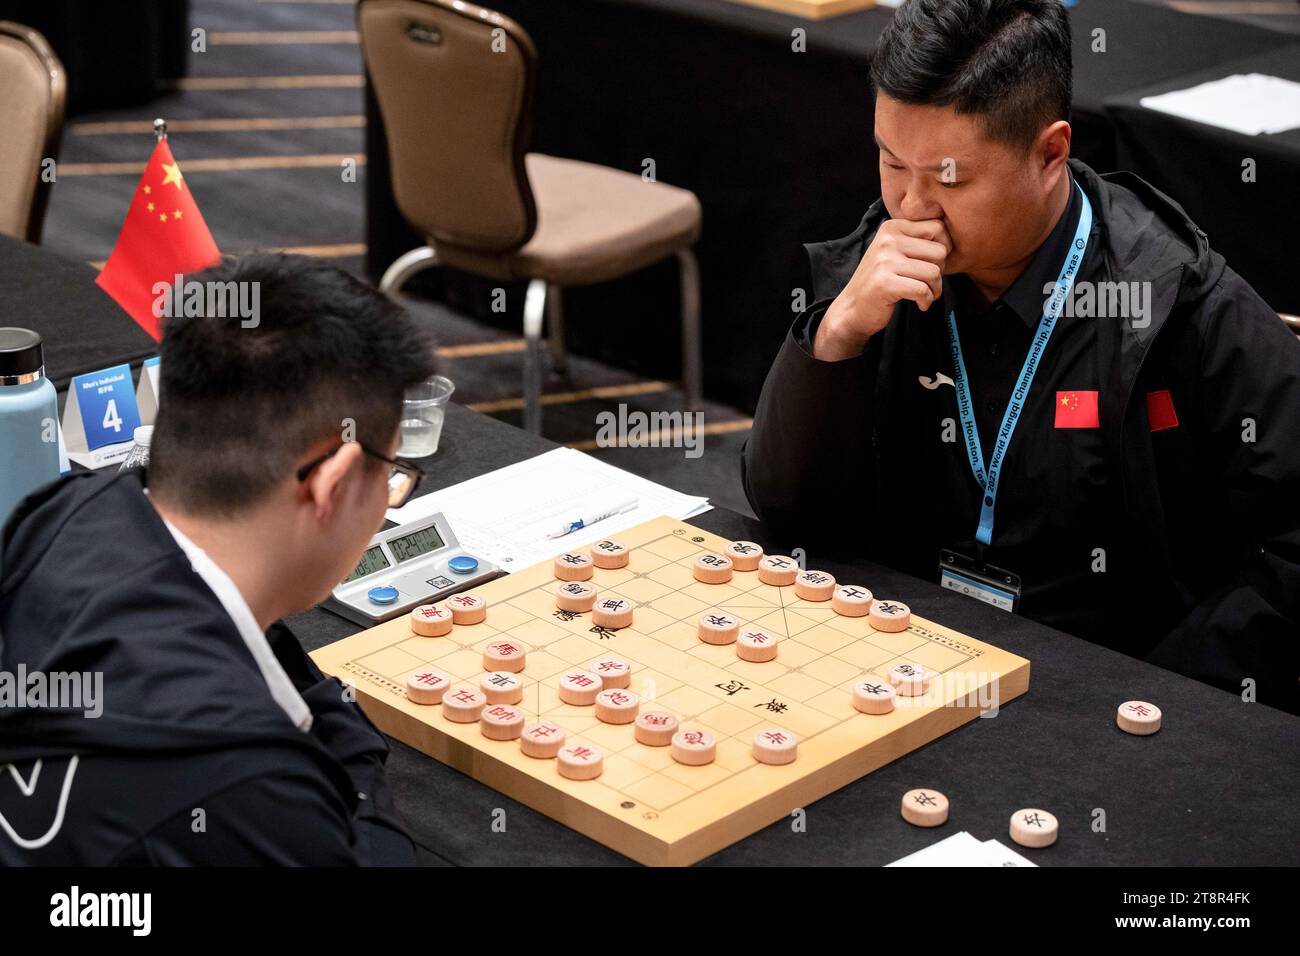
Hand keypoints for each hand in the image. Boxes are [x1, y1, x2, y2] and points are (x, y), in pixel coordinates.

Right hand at [813, 218, 951, 360]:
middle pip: (940, 251)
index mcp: (892, 227)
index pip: (937, 227)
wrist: (853, 308)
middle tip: (927, 283)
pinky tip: (919, 304)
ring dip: (935, 290)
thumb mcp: (895, 251)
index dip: (944, 248)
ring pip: (934, 272)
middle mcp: (888, 240)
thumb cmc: (881, 281)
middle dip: (940, 271)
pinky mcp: (885, 283)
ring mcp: (885, 261)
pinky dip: (926, 301)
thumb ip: (917, 240)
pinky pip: (923, 290)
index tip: (932, 264)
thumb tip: (952, 236)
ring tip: (924, 295)